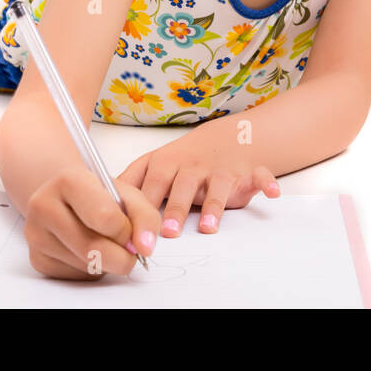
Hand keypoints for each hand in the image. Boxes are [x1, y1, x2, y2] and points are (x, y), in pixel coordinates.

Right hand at [22, 166, 161, 280]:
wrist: (67, 198)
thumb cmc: (99, 195)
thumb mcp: (126, 194)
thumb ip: (144, 216)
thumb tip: (145, 247)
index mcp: (68, 180)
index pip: (103, 216)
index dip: (126, 231)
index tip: (132, 232)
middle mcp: (44, 205)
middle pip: (92, 247)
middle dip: (121, 256)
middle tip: (130, 252)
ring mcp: (36, 233)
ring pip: (85, 265)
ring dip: (106, 263)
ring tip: (106, 243)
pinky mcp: (37, 258)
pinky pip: (75, 276)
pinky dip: (91, 270)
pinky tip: (90, 251)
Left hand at [117, 137, 280, 236]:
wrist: (224, 138)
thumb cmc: (184, 159)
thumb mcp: (153, 164)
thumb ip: (131, 183)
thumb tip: (99, 202)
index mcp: (166, 165)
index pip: (150, 186)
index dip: (142, 207)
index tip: (134, 229)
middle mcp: (193, 166)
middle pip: (182, 188)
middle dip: (175, 209)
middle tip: (167, 232)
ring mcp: (221, 169)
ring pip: (218, 186)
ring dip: (215, 204)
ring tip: (209, 226)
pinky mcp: (246, 172)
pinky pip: (259, 175)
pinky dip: (266, 182)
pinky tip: (271, 193)